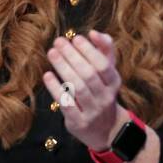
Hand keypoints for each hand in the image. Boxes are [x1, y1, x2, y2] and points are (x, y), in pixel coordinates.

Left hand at [41, 29, 125, 150]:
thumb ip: (105, 51)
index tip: (75, 38)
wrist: (106, 130)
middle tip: (58, 42)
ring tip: (52, 53)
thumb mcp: (108, 73)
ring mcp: (92, 111)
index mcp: (114, 83)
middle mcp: (106, 97)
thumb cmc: (102, 93)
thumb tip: (94, 33)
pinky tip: (47, 75)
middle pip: (89, 74)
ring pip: (78, 88)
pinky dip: (56, 89)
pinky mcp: (79, 122)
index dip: (90, 51)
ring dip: (63, 68)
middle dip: (72, 56)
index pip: (104, 65)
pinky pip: (67, 104)